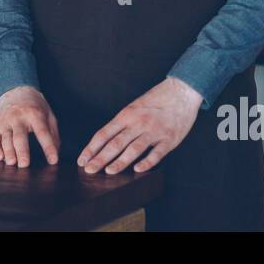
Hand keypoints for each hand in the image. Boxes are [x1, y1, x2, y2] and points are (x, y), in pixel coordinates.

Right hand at [0, 86, 59, 166]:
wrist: (15, 90)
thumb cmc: (33, 104)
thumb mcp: (48, 113)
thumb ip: (53, 132)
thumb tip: (56, 150)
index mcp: (34, 114)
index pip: (42, 133)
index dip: (48, 147)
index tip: (53, 160)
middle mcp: (18, 118)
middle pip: (19, 137)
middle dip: (22, 152)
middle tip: (24, 164)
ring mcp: (6, 122)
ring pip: (5, 139)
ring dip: (8, 152)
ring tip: (12, 163)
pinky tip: (0, 157)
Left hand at [78, 77, 203, 174]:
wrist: (181, 91)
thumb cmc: (156, 100)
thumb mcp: (134, 107)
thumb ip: (121, 123)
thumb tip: (104, 142)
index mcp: (127, 115)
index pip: (104, 134)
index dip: (91, 148)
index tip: (82, 160)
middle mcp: (138, 123)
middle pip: (116, 143)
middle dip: (100, 158)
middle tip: (89, 170)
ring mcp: (154, 131)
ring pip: (134, 149)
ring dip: (120, 162)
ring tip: (109, 172)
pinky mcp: (169, 139)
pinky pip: (157, 153)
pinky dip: (147, 162)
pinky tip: (138, 169)